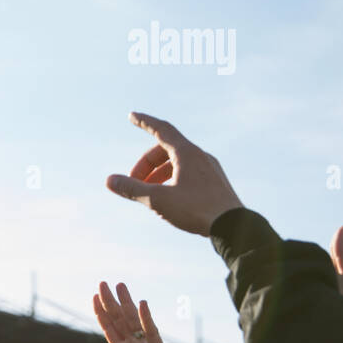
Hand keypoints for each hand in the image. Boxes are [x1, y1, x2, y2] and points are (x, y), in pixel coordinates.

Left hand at [78, 282, 198, 342]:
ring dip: (126, 302)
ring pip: (133, 320)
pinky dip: (147, 318)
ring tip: (119, 285)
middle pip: (119, 319)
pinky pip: (152, 332)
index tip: (94, 298)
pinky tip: (141, 304)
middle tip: (102, 283)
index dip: (101, 314)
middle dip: (110, 302)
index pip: (110, 329)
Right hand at [105, 113, 243, 235]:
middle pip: (165, 150)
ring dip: (158, 174)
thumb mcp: (158, 199)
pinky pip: (188, 172)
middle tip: (133, 182)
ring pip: (177, 162)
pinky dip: (172, 178)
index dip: (145, 122)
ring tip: (148, 192)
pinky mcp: (215, 182)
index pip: (161, 130)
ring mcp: (210, 169)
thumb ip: (132, 189)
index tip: (132, 116)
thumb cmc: (196, 210)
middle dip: (145, 164)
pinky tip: (168, 197)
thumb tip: (109, 180)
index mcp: (186, 153)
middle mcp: (200, 156)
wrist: (234, 227)